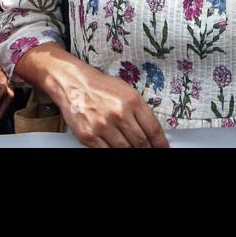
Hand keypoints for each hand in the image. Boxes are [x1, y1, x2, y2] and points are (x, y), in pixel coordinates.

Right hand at [52, 59, 167, 147]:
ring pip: (125, 149)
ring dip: (133, 152)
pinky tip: (119, 150)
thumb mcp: (126, 91)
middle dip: (148, 149)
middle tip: (150, 150)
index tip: (163, 147)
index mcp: (132, 100)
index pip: (153, 128)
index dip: (161, 143)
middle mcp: (119, 113)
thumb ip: (139, 110)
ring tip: (134, 149)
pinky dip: (115, 153)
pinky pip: (107, 152)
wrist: (72, 83)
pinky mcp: (89, 136)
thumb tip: (151, 130)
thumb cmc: (99, 86)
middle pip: (141, 142)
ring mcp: (103, 126)